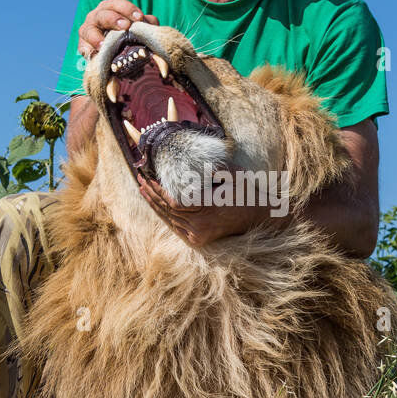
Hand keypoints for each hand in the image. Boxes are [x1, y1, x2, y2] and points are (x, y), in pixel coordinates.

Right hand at [78, 0, 159, 59]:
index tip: (139, 17)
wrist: (114, 54)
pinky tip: (96, 54)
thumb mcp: (138, 27)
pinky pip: (83, 47)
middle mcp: (97, 16)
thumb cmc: (127, 35)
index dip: (128, 9)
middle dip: (114, 19)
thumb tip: (152, 23)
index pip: (117, 3)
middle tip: (126, 26)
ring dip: (96, 37)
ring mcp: (88, 30)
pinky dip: (88, 50)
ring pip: (89, 30)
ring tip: (104, 44)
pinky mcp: (83, 45)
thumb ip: (146, 24)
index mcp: (110, 8)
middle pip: (103, 14)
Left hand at [135, 172, 277, 246]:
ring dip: (154, 204)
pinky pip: (175, 227)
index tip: (149, 176)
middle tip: (140, 178)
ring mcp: (198, 235)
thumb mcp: (232, 173)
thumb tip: (193, 158)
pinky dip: (164, 216)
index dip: (158, 191)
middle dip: (152, 193)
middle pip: (168, 210)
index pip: (174, 201)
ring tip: (142, 189)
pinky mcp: (197, 239)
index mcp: (208, 208)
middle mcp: (201, 225)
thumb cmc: (245, 191)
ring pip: (169, 219)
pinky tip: (155, 205)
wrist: (256, 216)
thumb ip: (213, 166)